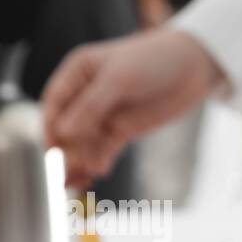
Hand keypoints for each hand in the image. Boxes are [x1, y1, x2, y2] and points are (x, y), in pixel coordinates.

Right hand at [42, 30, 223, 186]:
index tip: (53, 149)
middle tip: (63, 175)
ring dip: (80, 161)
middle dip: (64, 151)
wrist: (191, 66)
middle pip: (67, 127)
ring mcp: (104, 114)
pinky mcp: (122, 129)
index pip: (55, 103)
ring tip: (81, 180)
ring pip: (84, 142)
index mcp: (78, 73)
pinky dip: (99, 160)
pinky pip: (104, 149)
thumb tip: (64, 133)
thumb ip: (91, 106)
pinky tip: (99, 172)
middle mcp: (86, 94)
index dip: (51, 127)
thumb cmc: (152, 61)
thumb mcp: (119, 79)